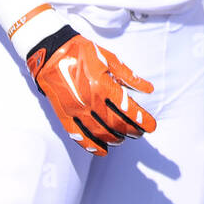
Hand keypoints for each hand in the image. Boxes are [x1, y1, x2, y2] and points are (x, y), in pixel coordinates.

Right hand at [25, 25, 155, 155]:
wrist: (52, 52)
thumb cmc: (83, 52)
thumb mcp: (110, 59)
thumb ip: (129, 77)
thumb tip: (149, 89)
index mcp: (103, 85)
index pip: (127, 109)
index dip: (141, 120)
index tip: (151, 125)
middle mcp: (90, 100)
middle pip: (115, 123)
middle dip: (131, 131)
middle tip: (140, 133)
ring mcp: (76, 109)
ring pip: (98, 132)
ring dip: (114, 138)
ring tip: (123, 139)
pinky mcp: (64, 114)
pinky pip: (77, 135)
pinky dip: (90, 145)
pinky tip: (102, 150)